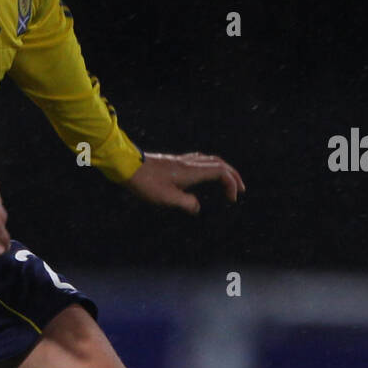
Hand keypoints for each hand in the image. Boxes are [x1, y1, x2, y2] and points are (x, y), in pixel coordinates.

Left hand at [124, 151, 244, 213]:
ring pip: (210, 160)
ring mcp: (182, 160)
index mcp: (191, 171)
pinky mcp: (174, 162)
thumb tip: (197, 207)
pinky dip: (210, 167)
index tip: (232, 199)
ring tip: (227, 182)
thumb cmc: (145, 183)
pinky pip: (200, 160)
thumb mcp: (166, 198)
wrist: (127, 166)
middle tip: (240, 190)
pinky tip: (205, 174)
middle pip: (219, 164)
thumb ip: (186, 203)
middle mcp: (189, 163)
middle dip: (233, 176)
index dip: (231, 184)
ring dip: (222, 170)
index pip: (221, 172)